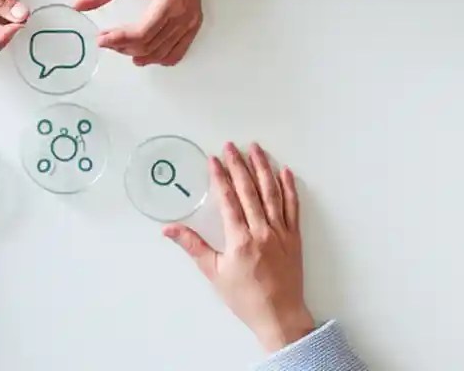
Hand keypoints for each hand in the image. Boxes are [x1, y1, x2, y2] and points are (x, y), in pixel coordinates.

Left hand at [73, 0, 205, 66]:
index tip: (100, 39)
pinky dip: (161, 57)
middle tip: (106, 39)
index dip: (118, 40)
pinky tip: (146, 53)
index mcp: (168, 0)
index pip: (141, 33)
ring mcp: (191, 20)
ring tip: (121, 46)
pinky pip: (178, 51)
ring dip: (140, 54)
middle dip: (124, 47)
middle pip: (150, 46)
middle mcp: (184, 14)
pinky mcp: (194, 21)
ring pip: (163, 54)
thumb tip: (78, 5)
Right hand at [164, 143, 315, 354]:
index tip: (214, 159)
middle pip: (249, 190)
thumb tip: (169, 230)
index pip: (228, 199)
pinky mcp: (295, 237)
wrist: (279, 316)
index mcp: (241, 239)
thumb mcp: (214, 272)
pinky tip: (285, 172)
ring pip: (272, 193)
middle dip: (239, 165)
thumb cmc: (245, 298)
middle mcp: (262, 231)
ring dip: (263, 168)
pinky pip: (293, 207)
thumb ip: (193, 246)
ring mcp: (281, 232)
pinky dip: (289, 188)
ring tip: (256, 149)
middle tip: (231, 146)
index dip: (220, 177)